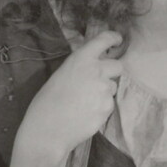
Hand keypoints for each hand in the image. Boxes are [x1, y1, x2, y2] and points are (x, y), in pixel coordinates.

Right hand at [14, 30, 123, 166]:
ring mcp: (104, 90)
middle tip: (102, 80)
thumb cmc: (47, 102)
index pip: (104, 40)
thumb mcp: (62, 74)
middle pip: (118, 66)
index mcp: (81, 58)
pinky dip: (101, 108)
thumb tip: (94, 68)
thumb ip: (81, 68)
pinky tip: (86, 114)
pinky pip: (109, 105)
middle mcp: (96, 70)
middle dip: (113, 71)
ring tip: (85, 103)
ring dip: (104, 92)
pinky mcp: (107, 108)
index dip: (113, 38)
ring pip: (112, 87)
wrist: (48, 128)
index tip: (117, 40)